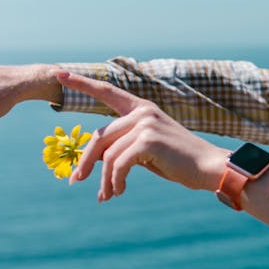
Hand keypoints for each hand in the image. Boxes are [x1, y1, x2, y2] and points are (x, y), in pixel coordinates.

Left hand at [57, 71, 227, 202]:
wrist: (209, 168)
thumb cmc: (179, 161)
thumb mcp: (146, 151)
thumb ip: (122, 146)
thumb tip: (92, 160)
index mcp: (142, 109)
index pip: (107, 92)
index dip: (82, 83)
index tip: (59, 73)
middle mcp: (142, 112)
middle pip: (99, 136)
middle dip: (86, 161)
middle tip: (76, 181)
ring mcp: (146, 124)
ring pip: (108, 154)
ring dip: (105, 179)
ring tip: (108, 195)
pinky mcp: (148, 140)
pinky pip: (118, 164)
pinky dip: (115, 181)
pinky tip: (120, 191)